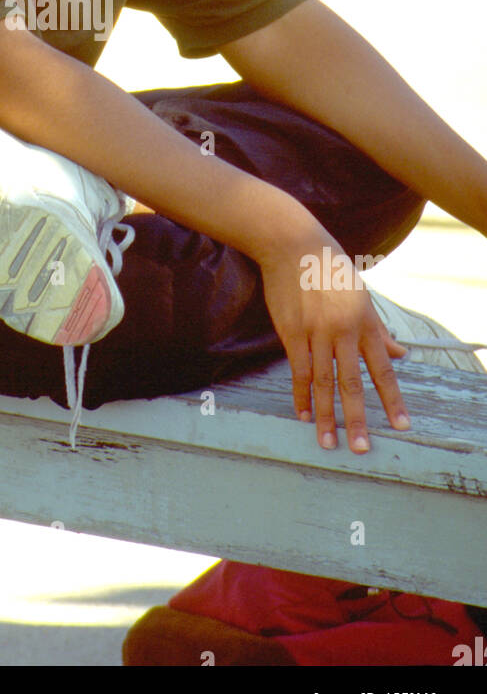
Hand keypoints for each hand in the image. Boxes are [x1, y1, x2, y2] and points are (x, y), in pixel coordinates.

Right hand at [257, 230, 411, 454]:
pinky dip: (300, 395)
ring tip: (329, 441)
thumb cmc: (330, 267)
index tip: (401, 425)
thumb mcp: (362, 295)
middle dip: (358, 419)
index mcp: (365, 321)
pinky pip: (297, 370)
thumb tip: (398, 354)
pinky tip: (303, 414)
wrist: (293, 245)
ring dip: (326, 415)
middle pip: (351, 383)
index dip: (392, 399)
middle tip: (361, 448)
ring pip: (322, 382)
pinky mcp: (291, 332)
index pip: (382, 369)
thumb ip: (378, 329)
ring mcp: (315, 332)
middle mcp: (343, 330)